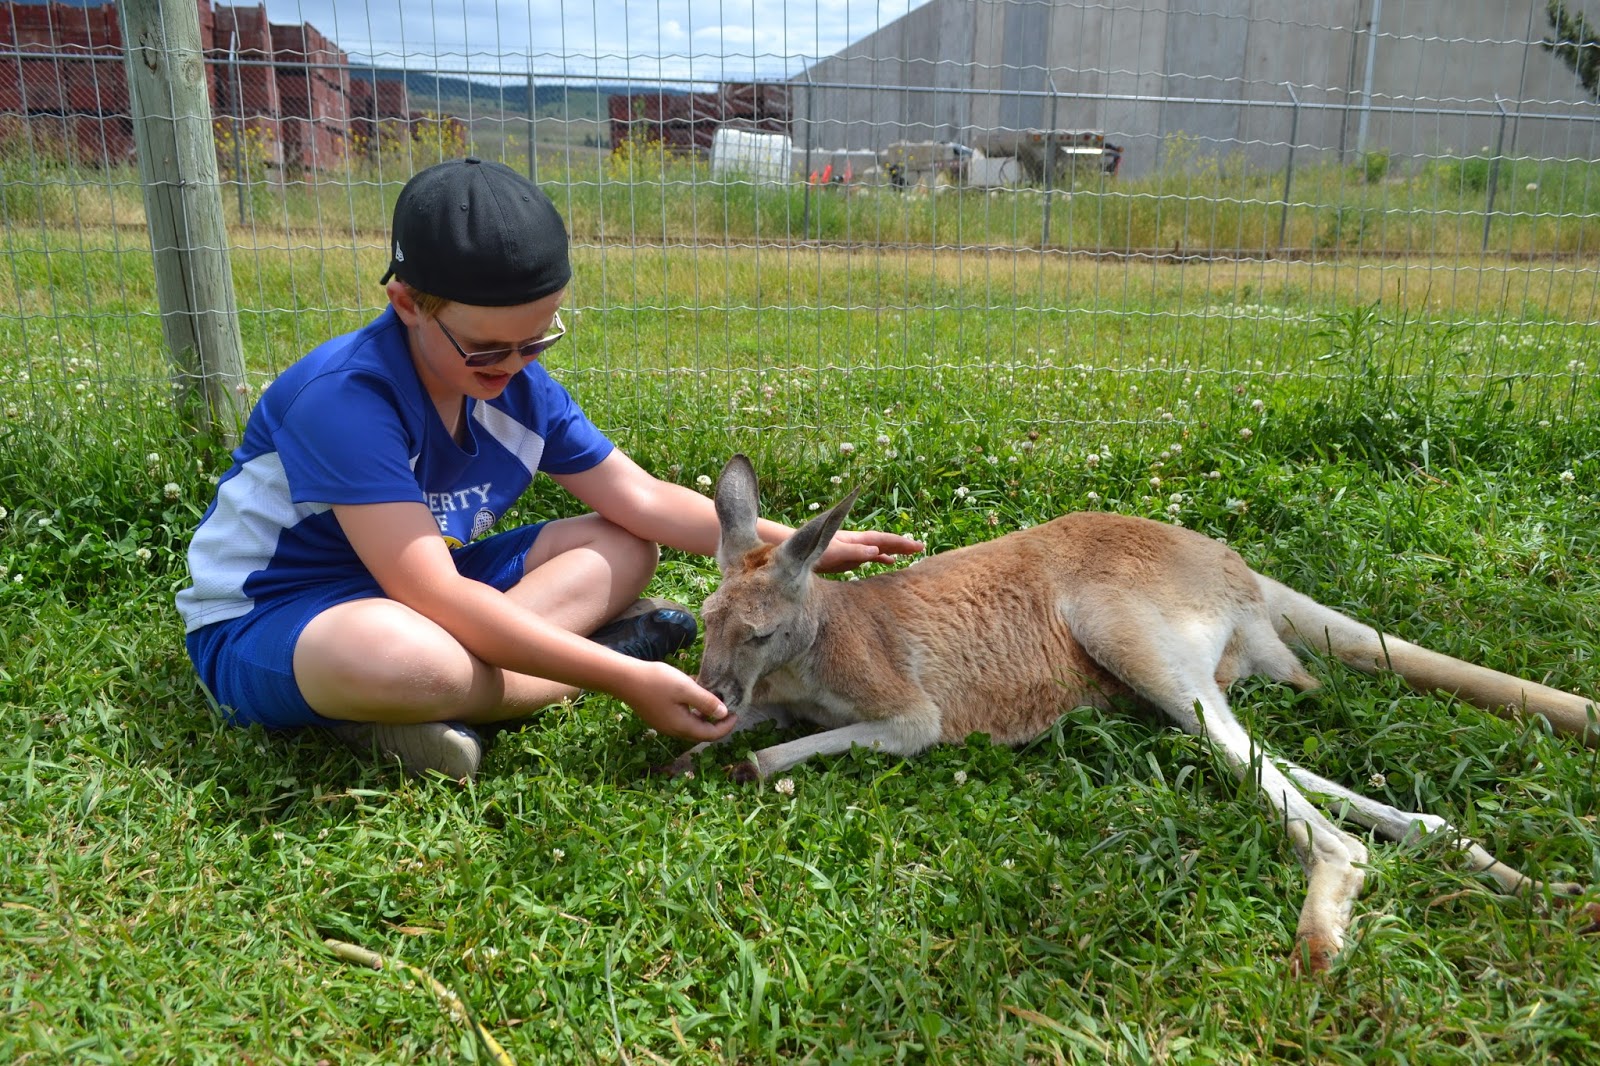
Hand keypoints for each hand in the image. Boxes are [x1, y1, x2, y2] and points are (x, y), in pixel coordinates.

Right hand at [617, 660, 737, 741]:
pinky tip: (692, 690)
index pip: (711, 734)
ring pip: (691, 723)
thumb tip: (723, 714)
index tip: (736, 713)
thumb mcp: (686, 688)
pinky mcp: (657, 715)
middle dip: (717, 722)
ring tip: (712, 696)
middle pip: (701, 731)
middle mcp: (673, 729)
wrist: (624, 679)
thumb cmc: (657, 681)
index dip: (726, 726)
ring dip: (703, 713)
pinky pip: (680, 716)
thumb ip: (706, 702)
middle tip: (727, 706)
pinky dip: (691, 708)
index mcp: (682, 726)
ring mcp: (664, 723)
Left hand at [813, 529, 924, 572]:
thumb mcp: (835, 553)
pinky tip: (887, 561)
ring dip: (894, 549)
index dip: (901, 542)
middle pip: (884, 541)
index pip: (883, 539)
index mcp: (856, 539)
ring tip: (909, 552)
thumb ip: (855, 552)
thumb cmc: (811, 551)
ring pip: (878, 547)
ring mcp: (852, 549)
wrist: (793, 553)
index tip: (917, 546)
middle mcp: (857, 542)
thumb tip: (877, 551)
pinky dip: (881, 556)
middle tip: (921, 547)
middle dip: (902, 544)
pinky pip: (869, 556)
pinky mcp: (846, 557)